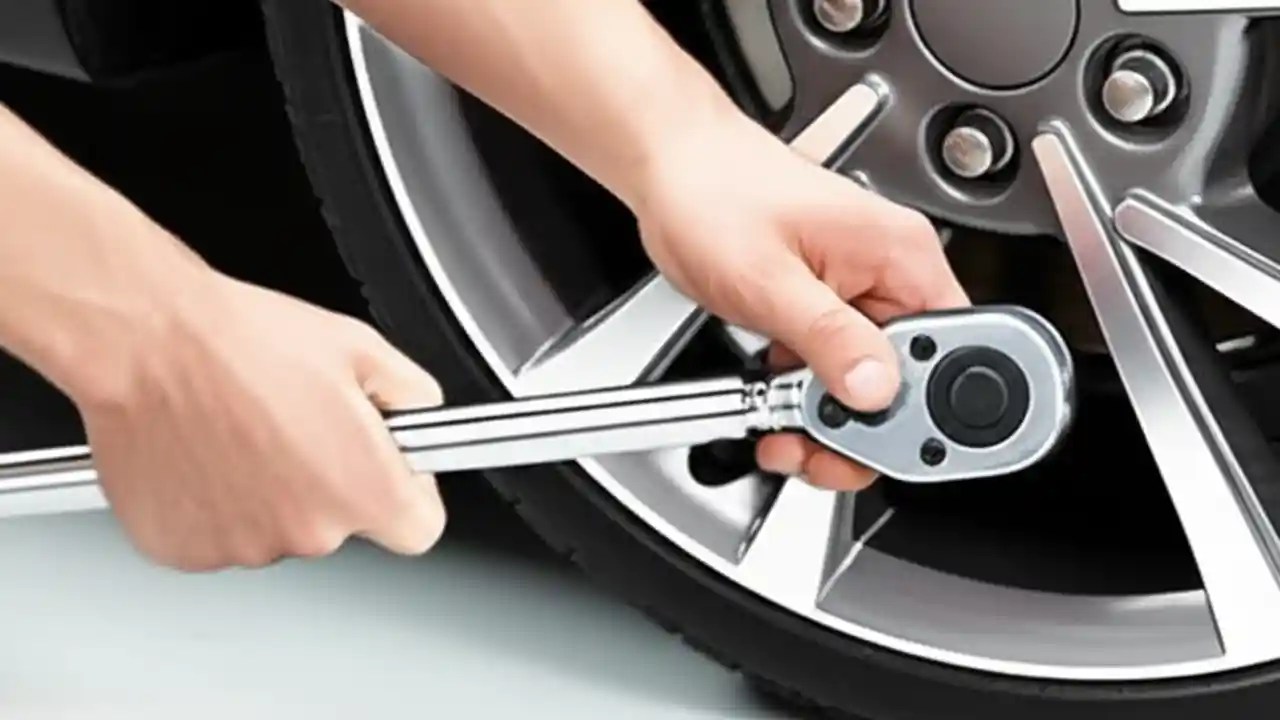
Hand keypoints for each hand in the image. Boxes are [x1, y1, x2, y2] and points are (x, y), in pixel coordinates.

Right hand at [74, 273, 445, 570]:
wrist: (144, 343)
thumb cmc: (242, 341)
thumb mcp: (362, 348)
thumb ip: (411, 394)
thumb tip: (420, 415)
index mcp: (365, 489)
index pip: (420, 529)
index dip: (408, 493)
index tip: (391, 468)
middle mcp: (310, 532)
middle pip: (342, 524)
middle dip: (329, 480)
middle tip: (295, 423)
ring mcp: (244, 548)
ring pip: (277, 528)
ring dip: (268, 491)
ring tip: (242, 428)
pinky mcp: (185, 550)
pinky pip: (219, 532)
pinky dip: (214, 501)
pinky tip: (207, 451)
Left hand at [633, 117, 968, 490]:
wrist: (670, 167)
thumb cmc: (712, 193)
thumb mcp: (768, 280)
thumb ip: (827, 338)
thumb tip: (875, 389)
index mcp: (900, 254)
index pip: (952, 348)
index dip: (922, 405)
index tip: (876, 438)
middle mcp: (891, 271)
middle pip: (913, 378)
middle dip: (864, 424)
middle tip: (818, 445)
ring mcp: (860, 289)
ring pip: (871, 381)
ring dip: (830, 418)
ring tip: (788, 431)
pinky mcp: (828, 304)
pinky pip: (839, 366)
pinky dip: (810, 397)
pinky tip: (779, 403)